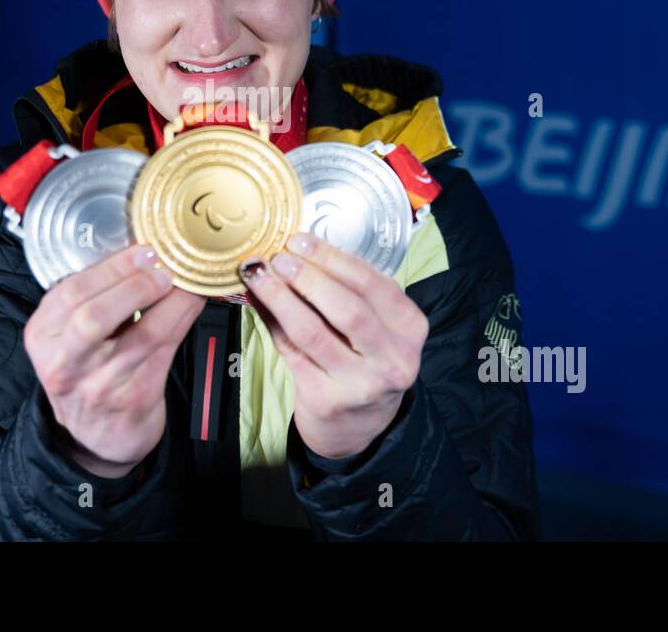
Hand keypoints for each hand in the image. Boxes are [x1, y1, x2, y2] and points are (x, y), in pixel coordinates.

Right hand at [24, 244, 204, 477]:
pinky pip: (166, 351)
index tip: (142, 250)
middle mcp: (65, 363)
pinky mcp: (135, 397)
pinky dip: (183, 319)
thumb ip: (92, 297)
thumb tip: (139, 251)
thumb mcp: (68, 336)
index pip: (70, 293)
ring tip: (184, 281)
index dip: (111, 268)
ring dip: (170, 300)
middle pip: (94, 317)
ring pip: (141, 335)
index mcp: (43, 336)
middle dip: (133, 285)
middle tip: (161, 269)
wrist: (94, 437)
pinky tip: (191, 303)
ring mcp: (100, 385)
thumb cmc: (84, 372)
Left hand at [237, 232, 428, 460]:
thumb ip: (341, 290)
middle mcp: (392, 359)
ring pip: (314, 332)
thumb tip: (293, 250)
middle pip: (348, 309)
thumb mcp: (372, 326)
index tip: (300, 240)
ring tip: (259, 275)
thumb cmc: (363, 361)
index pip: (372, 284)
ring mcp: (361, 384)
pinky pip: (292, 352)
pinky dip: (272, 322)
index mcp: (409, 329)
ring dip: (281, 297)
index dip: (332, 258)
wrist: (358, 427)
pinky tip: (258, 302)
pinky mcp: (327, 400)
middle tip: (279, 257)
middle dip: (308, 277)